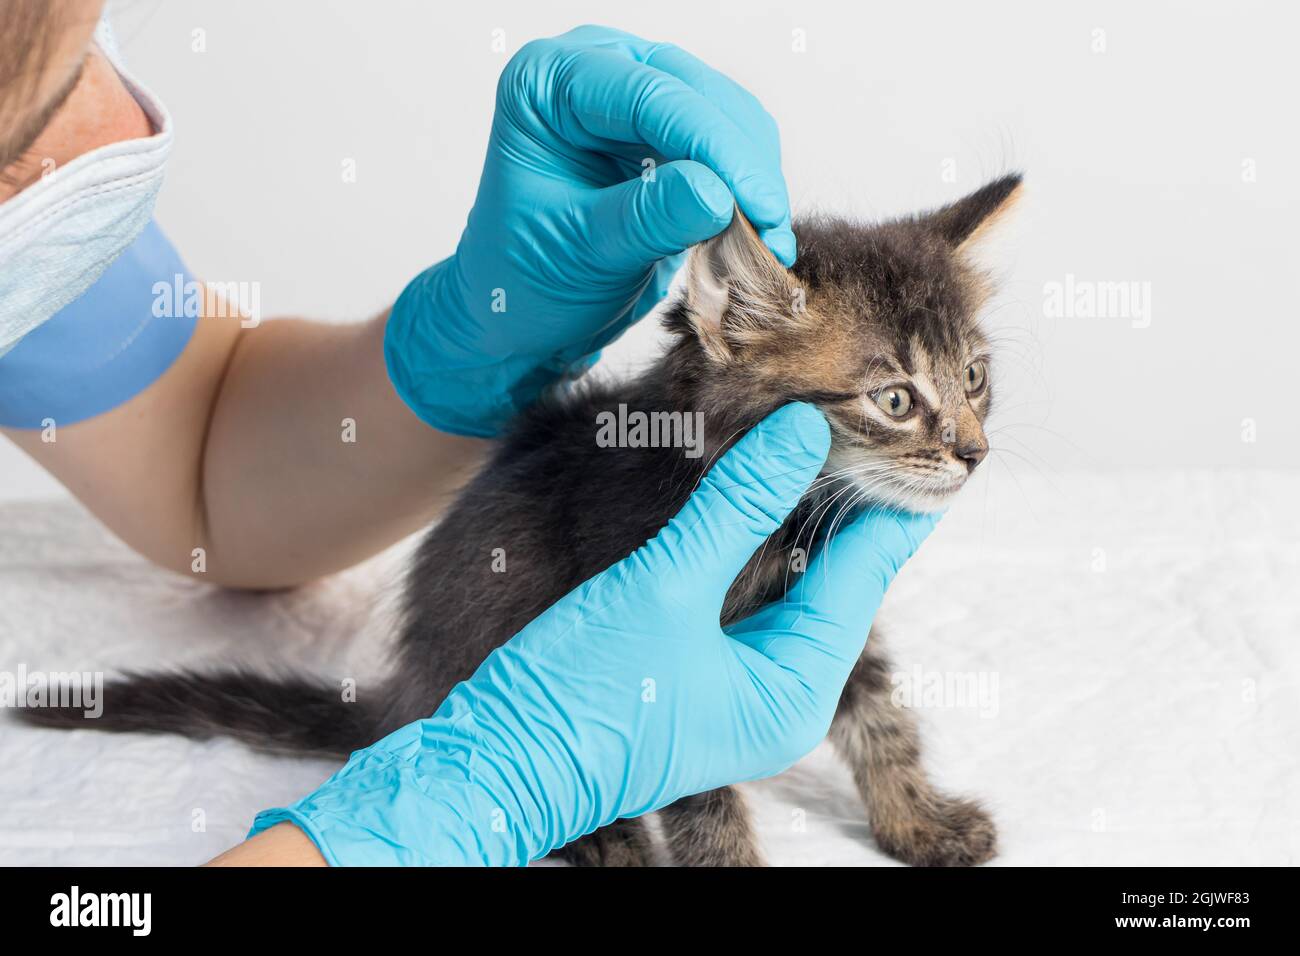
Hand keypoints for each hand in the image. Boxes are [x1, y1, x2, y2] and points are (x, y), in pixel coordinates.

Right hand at [248, 404, 939, 864]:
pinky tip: (742, 488)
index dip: (884, 499)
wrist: (495, 762)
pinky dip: (744, 541)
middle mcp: (779, 693)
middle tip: (847, 414)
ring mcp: (738, 683)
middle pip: (830, 576)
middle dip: (832, 498)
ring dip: (785, 513)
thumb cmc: (581, 695)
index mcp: (795, 690)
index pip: (862, 574)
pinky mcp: (698, 668)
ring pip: (784, 580)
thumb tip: (803, 432)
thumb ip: (737, 506)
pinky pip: (742, 593)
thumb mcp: (666, 587)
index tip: (910, 434)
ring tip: (800, 435)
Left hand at [384, 24, 794, 435]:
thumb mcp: (581, 254)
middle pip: (698, 93)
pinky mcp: (666, 130)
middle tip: (773, 232)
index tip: (758, 206)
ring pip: (727, 113)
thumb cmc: (525, 283)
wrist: (520, 316)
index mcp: (549, 84)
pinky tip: (754, 232)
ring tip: (765, 242)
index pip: (649, 95)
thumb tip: (718, 192)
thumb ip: (645, 219)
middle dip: (743, 164)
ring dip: (755, 176)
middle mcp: (594, 71)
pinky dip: (749, 186)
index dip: (715, 148)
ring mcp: (634, 95)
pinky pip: (729, 142)